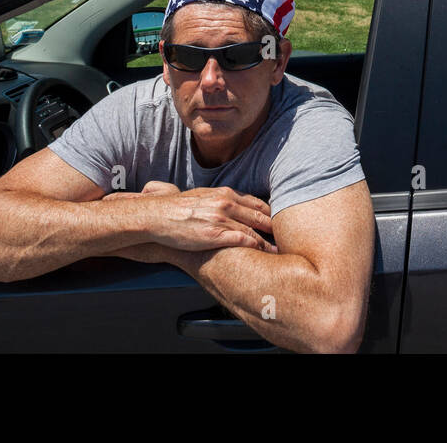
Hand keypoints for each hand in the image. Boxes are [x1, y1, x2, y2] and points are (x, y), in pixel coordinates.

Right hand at [106, 183, 276, 252]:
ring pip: (254, 230)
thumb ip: (221, 200)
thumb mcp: (203, 197)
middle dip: (276, 228)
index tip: (281, 222)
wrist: (158, 216)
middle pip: (260, 216)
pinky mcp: (214, 234)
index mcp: (225, 194)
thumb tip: (233, 205)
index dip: (271, 213)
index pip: (256, 203)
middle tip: (289, 237)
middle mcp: (226, 203)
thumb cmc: (178, 208)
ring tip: (280, 251)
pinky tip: (263, 252)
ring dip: (269, 242)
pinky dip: (255, 246)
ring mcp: (222, 219)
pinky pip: (241, 240)